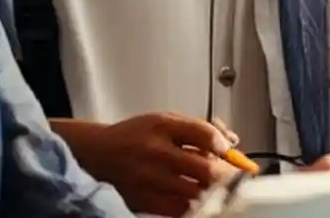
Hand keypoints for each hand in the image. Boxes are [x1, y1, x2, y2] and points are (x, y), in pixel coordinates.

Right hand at [67, 112, 237, 216]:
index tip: (229, 151)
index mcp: (162, 125)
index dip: (223, 145)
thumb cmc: (135, 136)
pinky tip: (194, 198)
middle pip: (204, 169)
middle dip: (224, 175)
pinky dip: (192, 205)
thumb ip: (197, 129)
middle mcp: (156, 151)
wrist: (98, 155)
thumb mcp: (165, 121)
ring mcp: (149, 179)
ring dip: (210, 192)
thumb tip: (231, 142)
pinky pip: (178, 209)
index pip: (204, 134)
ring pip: (195, 192)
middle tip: (231, 177)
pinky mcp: (143, 200)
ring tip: (212, 188)